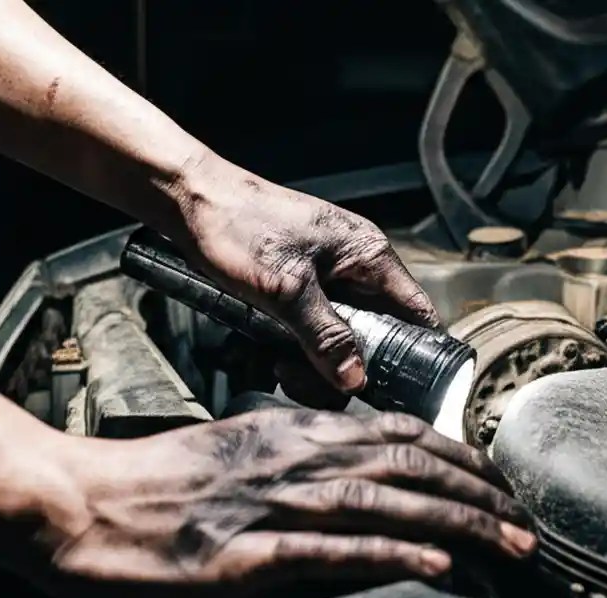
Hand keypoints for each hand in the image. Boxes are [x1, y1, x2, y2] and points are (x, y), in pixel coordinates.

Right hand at [30, 409, 534, 597]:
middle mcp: (291, 458)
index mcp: (290, 430)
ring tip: (509, 546)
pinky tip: (437, 568)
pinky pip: (333, 553)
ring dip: (457, 526)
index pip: (396, 433)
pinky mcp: (247, 555)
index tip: (495, 483)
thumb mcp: (233, 449)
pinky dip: (392, 558)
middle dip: (477, 493)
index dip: (457, 457)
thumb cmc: (154, 481)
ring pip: (386, 505)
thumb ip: (292, 453)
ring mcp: (271, 505)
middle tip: (526, 523)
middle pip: (407, 466)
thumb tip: (347, 466)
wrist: (81, 503)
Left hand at [171, 153, 440, 404]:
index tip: (390, 387)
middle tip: (311, 381)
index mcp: (369, 256)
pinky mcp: (300, 289)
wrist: (189, 201)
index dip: (415, 355)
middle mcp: (356, 268)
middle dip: (347, 367)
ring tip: (282, 368)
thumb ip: (325, 336)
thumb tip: (357, 378)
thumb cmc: (238, 226)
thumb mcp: (286, 290)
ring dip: (316, 363)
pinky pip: (315, 331)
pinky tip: (272, 355)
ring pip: (343, 339)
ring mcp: (328, 279)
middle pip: (378, 336)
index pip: (417, 313)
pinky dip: (298, 349)